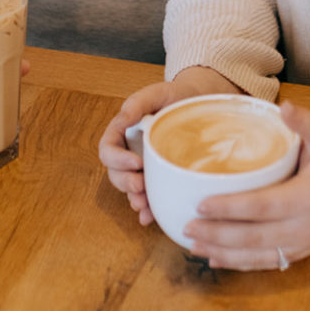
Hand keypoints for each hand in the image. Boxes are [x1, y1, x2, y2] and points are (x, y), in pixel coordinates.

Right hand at [98, 67, 241, 224]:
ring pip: (130, 188)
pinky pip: (150, 196)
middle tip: (140, 186)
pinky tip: (150, 217)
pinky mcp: (160, 178)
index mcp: (123, 133)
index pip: (108, 150)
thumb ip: (137, 103)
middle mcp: (130, 152)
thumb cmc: (176, 96)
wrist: (201, 104)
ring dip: (135, 199)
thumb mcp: (157, 93)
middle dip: (125, 183)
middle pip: (116, 174)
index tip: (136, 163)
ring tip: (144, 205)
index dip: (117, 160)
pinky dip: (148, 209)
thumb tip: (122, 119)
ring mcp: (144, 168)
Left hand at [182, 102, 309, 270]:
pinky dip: (237, 264)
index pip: (262, 206)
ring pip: (255, 255)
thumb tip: (284, 107)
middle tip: (186, 225)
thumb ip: (303, 121)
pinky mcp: (299, 253)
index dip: (230, 208)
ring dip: (221, 252)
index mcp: (307, 196)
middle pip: (253, 237)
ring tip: (192, 244)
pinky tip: (214, 258)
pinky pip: (264, 262)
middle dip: (216, 234)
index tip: (201, 203)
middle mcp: (304, 227)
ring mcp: (301, 244)